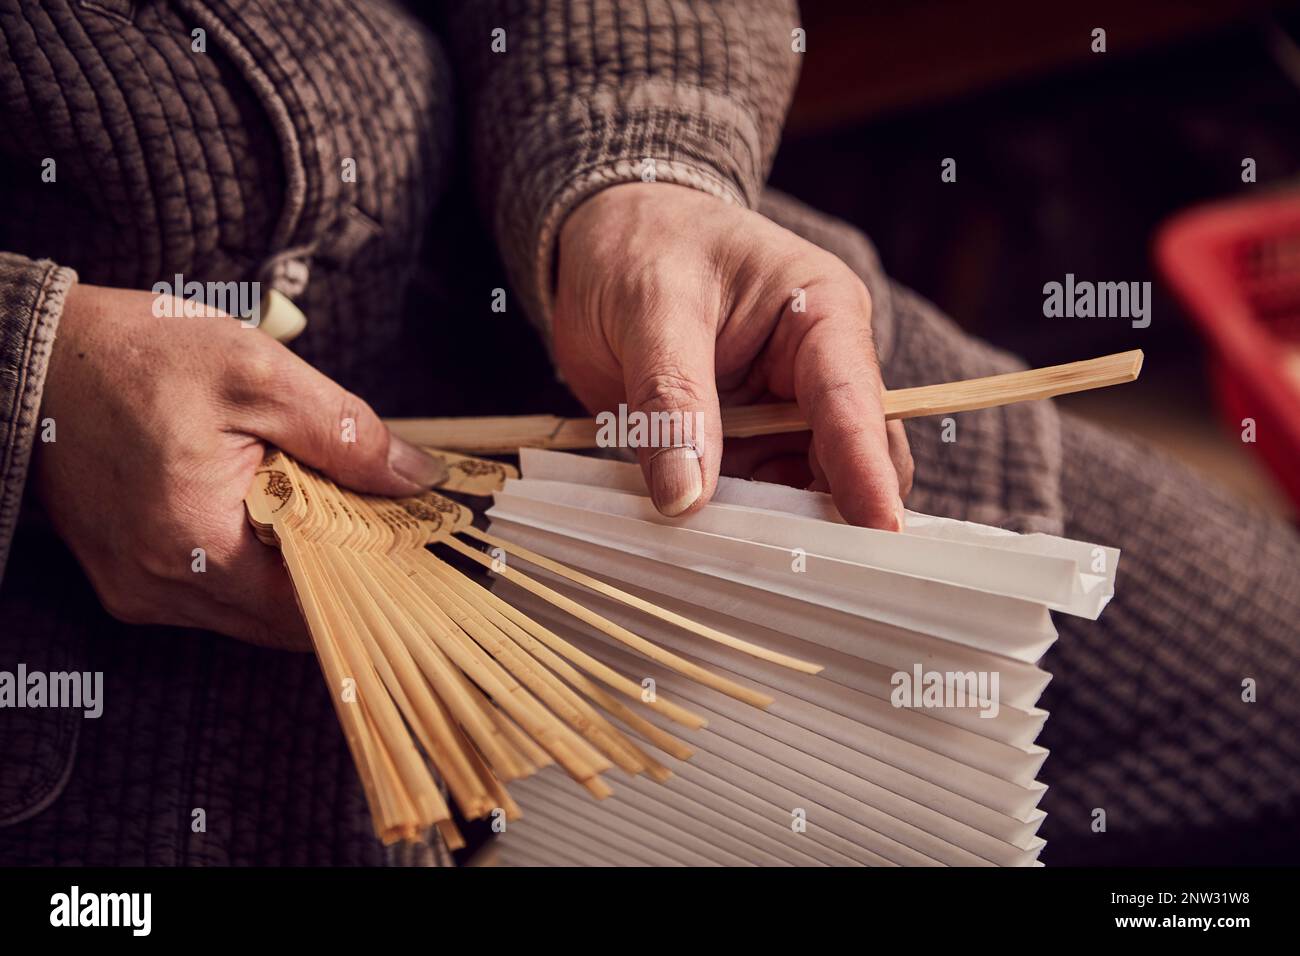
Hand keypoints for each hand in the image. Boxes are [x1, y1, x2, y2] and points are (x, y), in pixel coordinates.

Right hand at [33, 284, 446, 648]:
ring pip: (250, 612)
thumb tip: (416, 477)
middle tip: (381, 524)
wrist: (32, 355)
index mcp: (195, 545)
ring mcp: (135, 589)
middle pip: (284, 618)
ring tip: (329, 511)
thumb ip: (345, 433)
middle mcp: (159, 588)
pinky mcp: (124, 577)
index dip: (370, 582)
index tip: (409, 548)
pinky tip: (275, 516)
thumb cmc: (137, 356)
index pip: (311, 609)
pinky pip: (213, 595)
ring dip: (297, 573)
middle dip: (339, 577)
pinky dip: (255, 565)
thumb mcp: (257, 374)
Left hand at [553, 182, 911, 528]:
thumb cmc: (642, 244)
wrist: (605, 236)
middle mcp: (815, 375)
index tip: (881, 530)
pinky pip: (749, 501)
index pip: (853, 400)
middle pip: (847, 461)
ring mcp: (780, 417)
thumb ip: (670, 396)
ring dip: (771, 530)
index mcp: (822, 316)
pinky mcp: (740, 448)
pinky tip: (701, 548)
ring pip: (799, 494)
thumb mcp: (651, 305)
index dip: (865, 468)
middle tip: (796, 571)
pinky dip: (730, 527)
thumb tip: (685, 496)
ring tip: (733, 563)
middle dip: (825, 514)